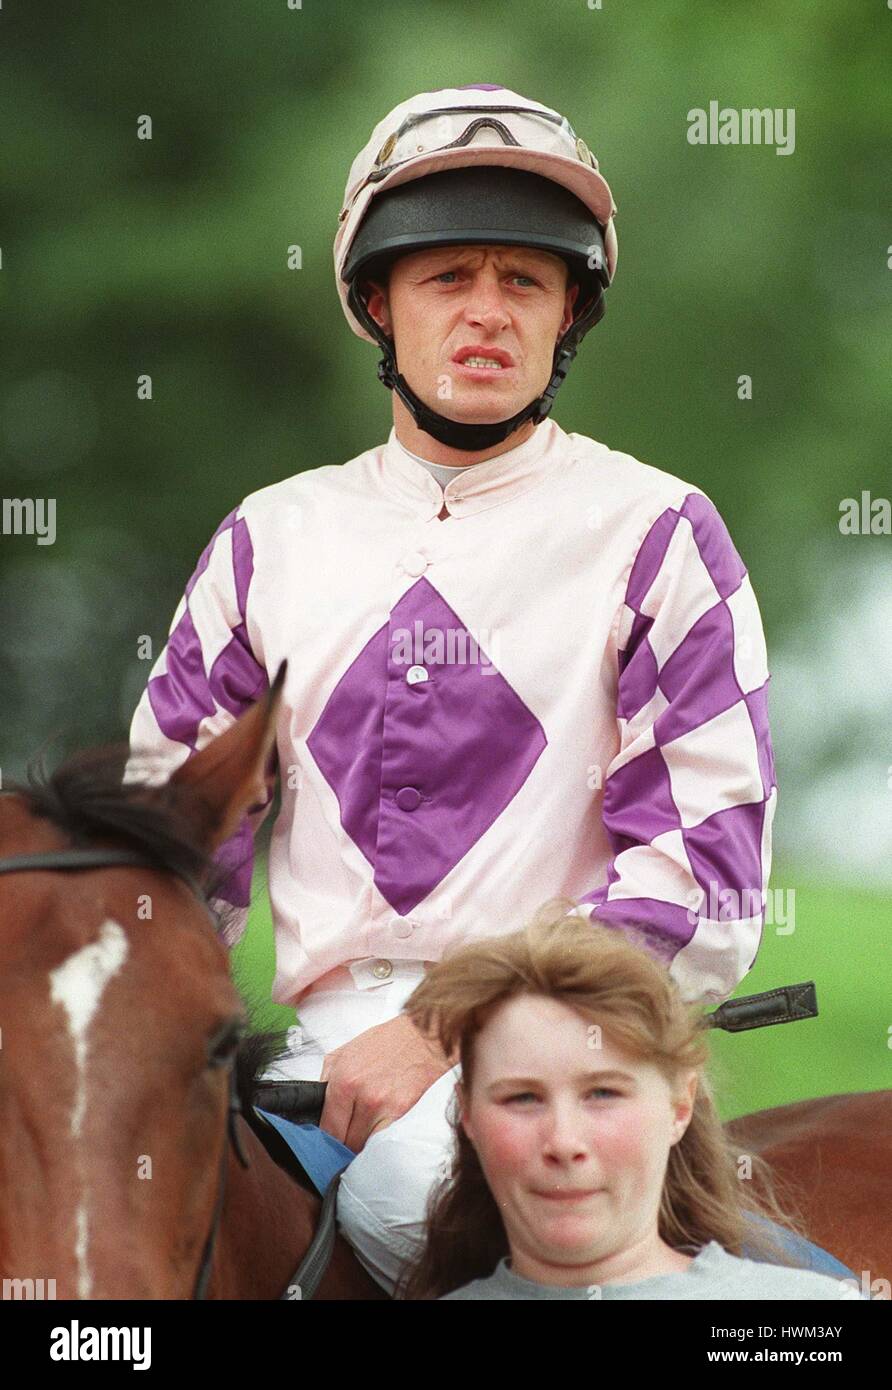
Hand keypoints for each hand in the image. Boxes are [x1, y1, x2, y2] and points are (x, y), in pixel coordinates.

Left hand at [319, 1013, 453, 1152]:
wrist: (424, 1036)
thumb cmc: (388, 1042)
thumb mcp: (347, 1051)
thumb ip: (327, 1078)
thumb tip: (319, 1106)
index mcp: (343, 1080)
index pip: (327, 1128)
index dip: (328, 1137)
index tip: (331, 1138)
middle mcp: (362, 1095)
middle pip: (345, 1142)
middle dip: (346, 1140)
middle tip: (351, 1132)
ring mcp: (384, 1107)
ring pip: (365, 1145)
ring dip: (365, 1141)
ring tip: (368, 1128)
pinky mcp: (403, 1113)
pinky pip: (385, 1141)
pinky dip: (382, 1140)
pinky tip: (384, 1127)